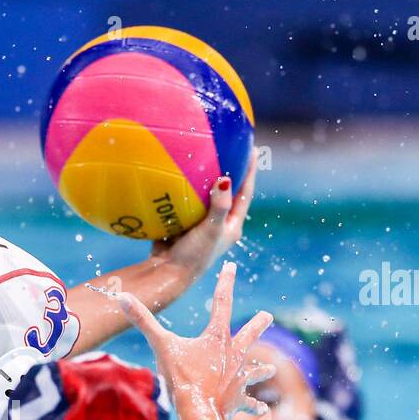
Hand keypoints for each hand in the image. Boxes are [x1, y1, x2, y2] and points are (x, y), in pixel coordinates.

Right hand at [117, 261, 273, 418]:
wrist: (200, 412)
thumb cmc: (183, 378)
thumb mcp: (160, 346)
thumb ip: (142, 321)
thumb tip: (121, 296)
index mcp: (218, 337)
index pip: (222, 302)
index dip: (225, 282)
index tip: (231, 266)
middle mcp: (234, 354)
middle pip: (251, 334)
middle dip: (259, 324)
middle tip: (268, 316)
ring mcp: (239, 377)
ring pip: (256, 370)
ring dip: (263, 369)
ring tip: (272, 369)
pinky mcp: (239, 398)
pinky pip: (250, 403)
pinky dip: (254, 406)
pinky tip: (262, 409)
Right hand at [150, 148, 256, 278]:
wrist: (166, 273)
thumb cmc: (193, 255)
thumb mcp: (210, 230)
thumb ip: (219, 205)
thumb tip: (225, 179)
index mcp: (231, 225)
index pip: (245, 192)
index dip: (249, 171)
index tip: (251, 149)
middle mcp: (219, 223)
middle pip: (228, 191)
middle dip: (230, 170)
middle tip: (229, 146)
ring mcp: (201, 224)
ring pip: (206, 196)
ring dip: (206, 178)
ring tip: (204, 155)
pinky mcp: (183, 224)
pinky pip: (186, 202)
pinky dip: (184, 188)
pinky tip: (177, 174)